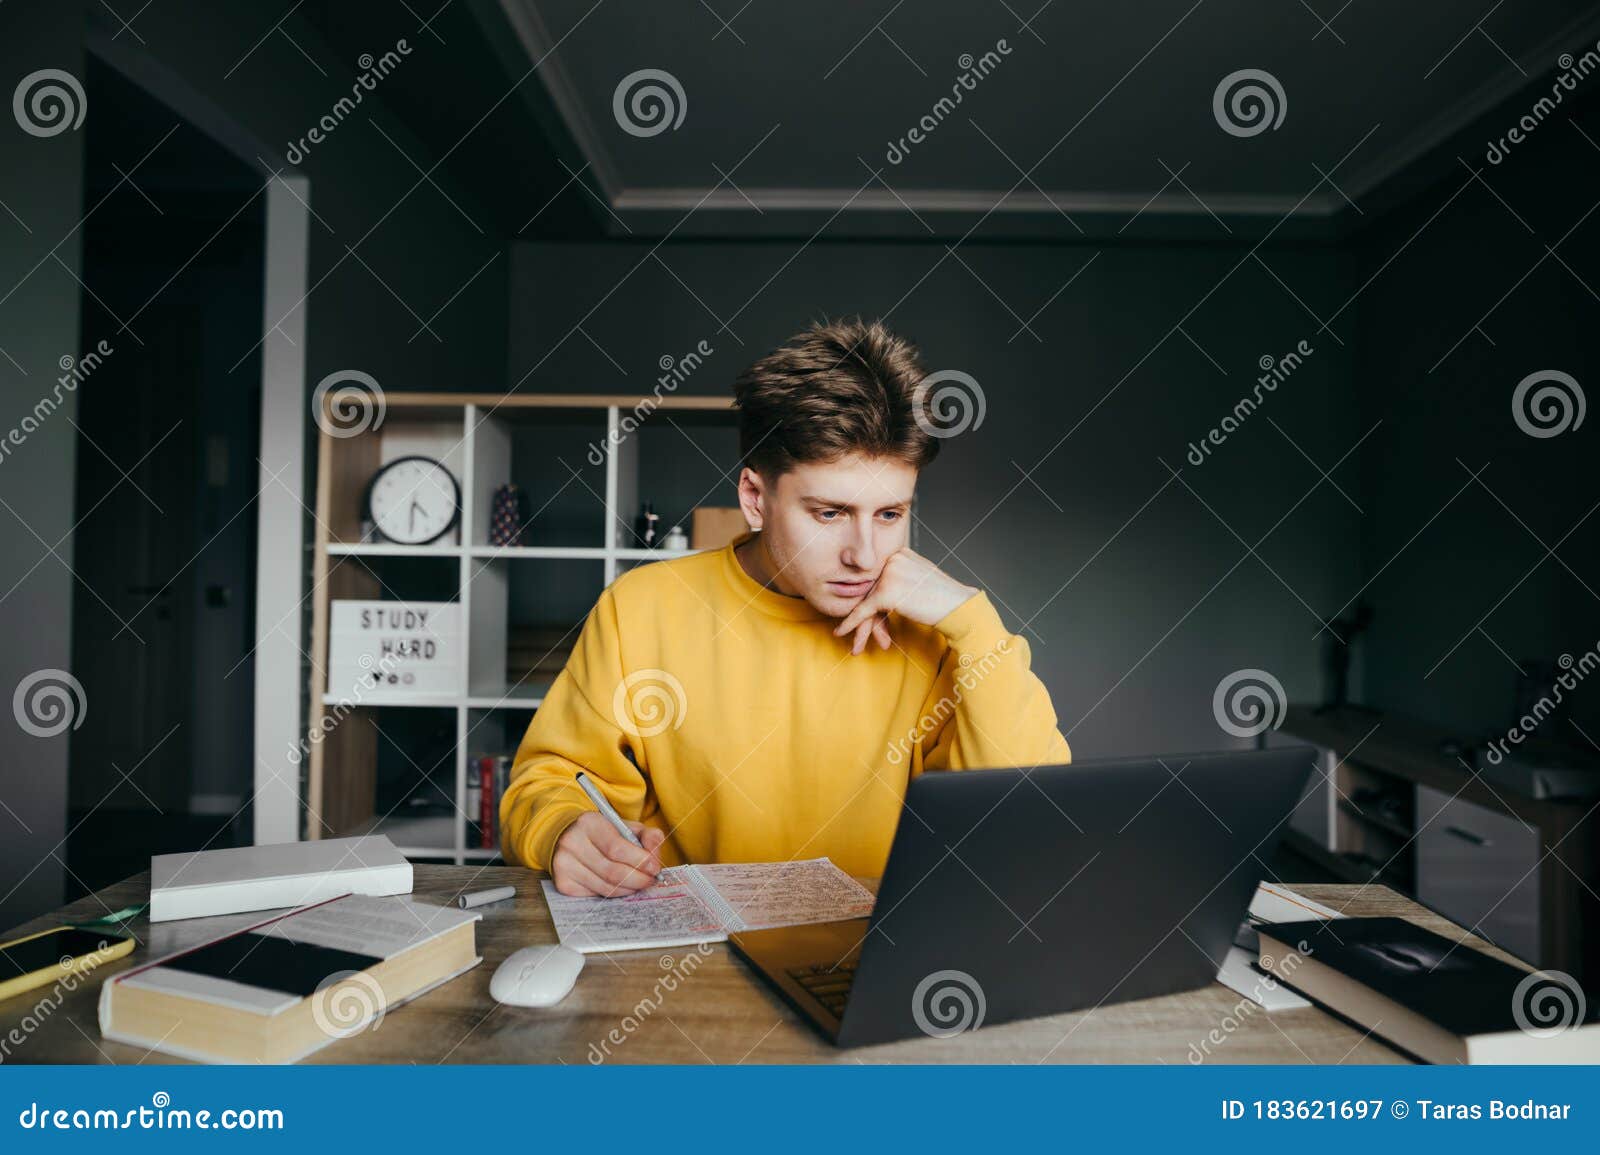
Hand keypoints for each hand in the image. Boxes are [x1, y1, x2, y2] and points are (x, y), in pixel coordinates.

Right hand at [551, 812, 666, 896]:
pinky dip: (614, 894)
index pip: (617, 848)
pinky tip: (620, 886)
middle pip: (612, 871)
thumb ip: (648, 837)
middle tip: (650, 880)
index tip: (655, 868)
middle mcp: (572, 843)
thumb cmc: (604, 833)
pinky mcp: (563, 883)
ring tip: (639, 884)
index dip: (640, 861)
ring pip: (605, 887)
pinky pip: (595, 895)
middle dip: (638, 879)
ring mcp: (564, 864)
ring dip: (628, 889)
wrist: (568, 836)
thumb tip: (655, 860)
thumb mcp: (626, 826)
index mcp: (589, 823)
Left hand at [831, 547, 977, 655]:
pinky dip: (850, 623)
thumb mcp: (919, 577)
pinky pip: (862, 610)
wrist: (958, 607)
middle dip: (867, 615)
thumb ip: (900, 576)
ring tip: (856, 643)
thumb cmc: (943, 597)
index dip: (873, 602)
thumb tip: (880, 588)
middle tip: (860, 634)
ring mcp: (888, 574)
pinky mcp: (885, 592)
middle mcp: (891, 559)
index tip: (874, 621)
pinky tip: (840, 632)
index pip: (877, 577)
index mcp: (899, 552)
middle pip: (870, 590)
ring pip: (866, 602)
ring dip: (861, 626)